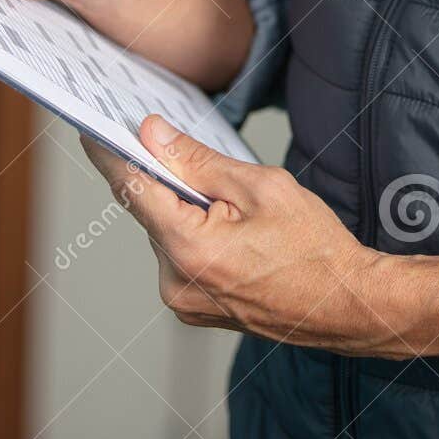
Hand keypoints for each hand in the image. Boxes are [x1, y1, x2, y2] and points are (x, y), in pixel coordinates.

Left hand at [81, 116, 403, 353]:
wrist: (348, 306)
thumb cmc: (315, 248)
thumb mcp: (261, 187)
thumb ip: (198, 160)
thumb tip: (152, 134)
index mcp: (189, 249)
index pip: (133, 189)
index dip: (111, 154)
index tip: (90, 129)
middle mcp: (175, 282)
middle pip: (151, 211)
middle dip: (169, 180)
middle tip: (195, 156)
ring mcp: (183, 302)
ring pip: (167, 233)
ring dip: (186, 210)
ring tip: (236, 207)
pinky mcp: (194, 309)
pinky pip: (180, 257)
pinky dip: (195, 234)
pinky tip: (234, 230)